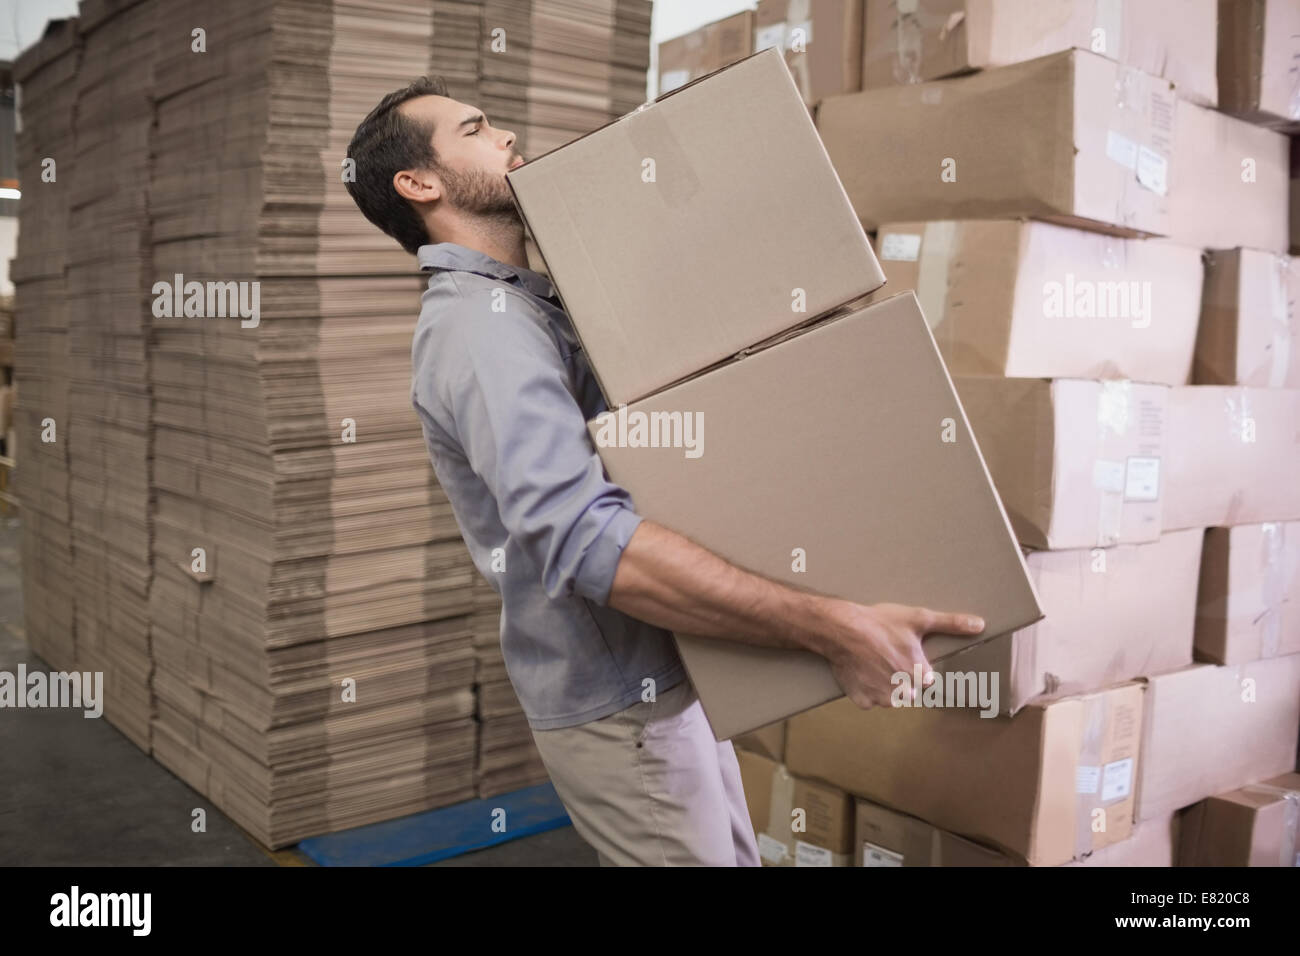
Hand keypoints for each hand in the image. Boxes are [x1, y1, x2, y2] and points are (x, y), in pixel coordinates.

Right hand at [823, 600, 985, 709]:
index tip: (903, 654)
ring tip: (871, 662)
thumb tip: (980, 625)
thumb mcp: (919, 619)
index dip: (914, 666)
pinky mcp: (862, 701)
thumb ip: (951, 623)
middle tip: (885, 656)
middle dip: (899, 677)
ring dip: (882, 685)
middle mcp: (904, 693)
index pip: (925, 679)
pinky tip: (860, 672)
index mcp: (920, 676)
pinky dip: (864, 689)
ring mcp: (881, 699)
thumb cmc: (881, 623)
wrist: (842, 629)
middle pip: (907, 690)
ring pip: (888, 697)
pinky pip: (868, 700)